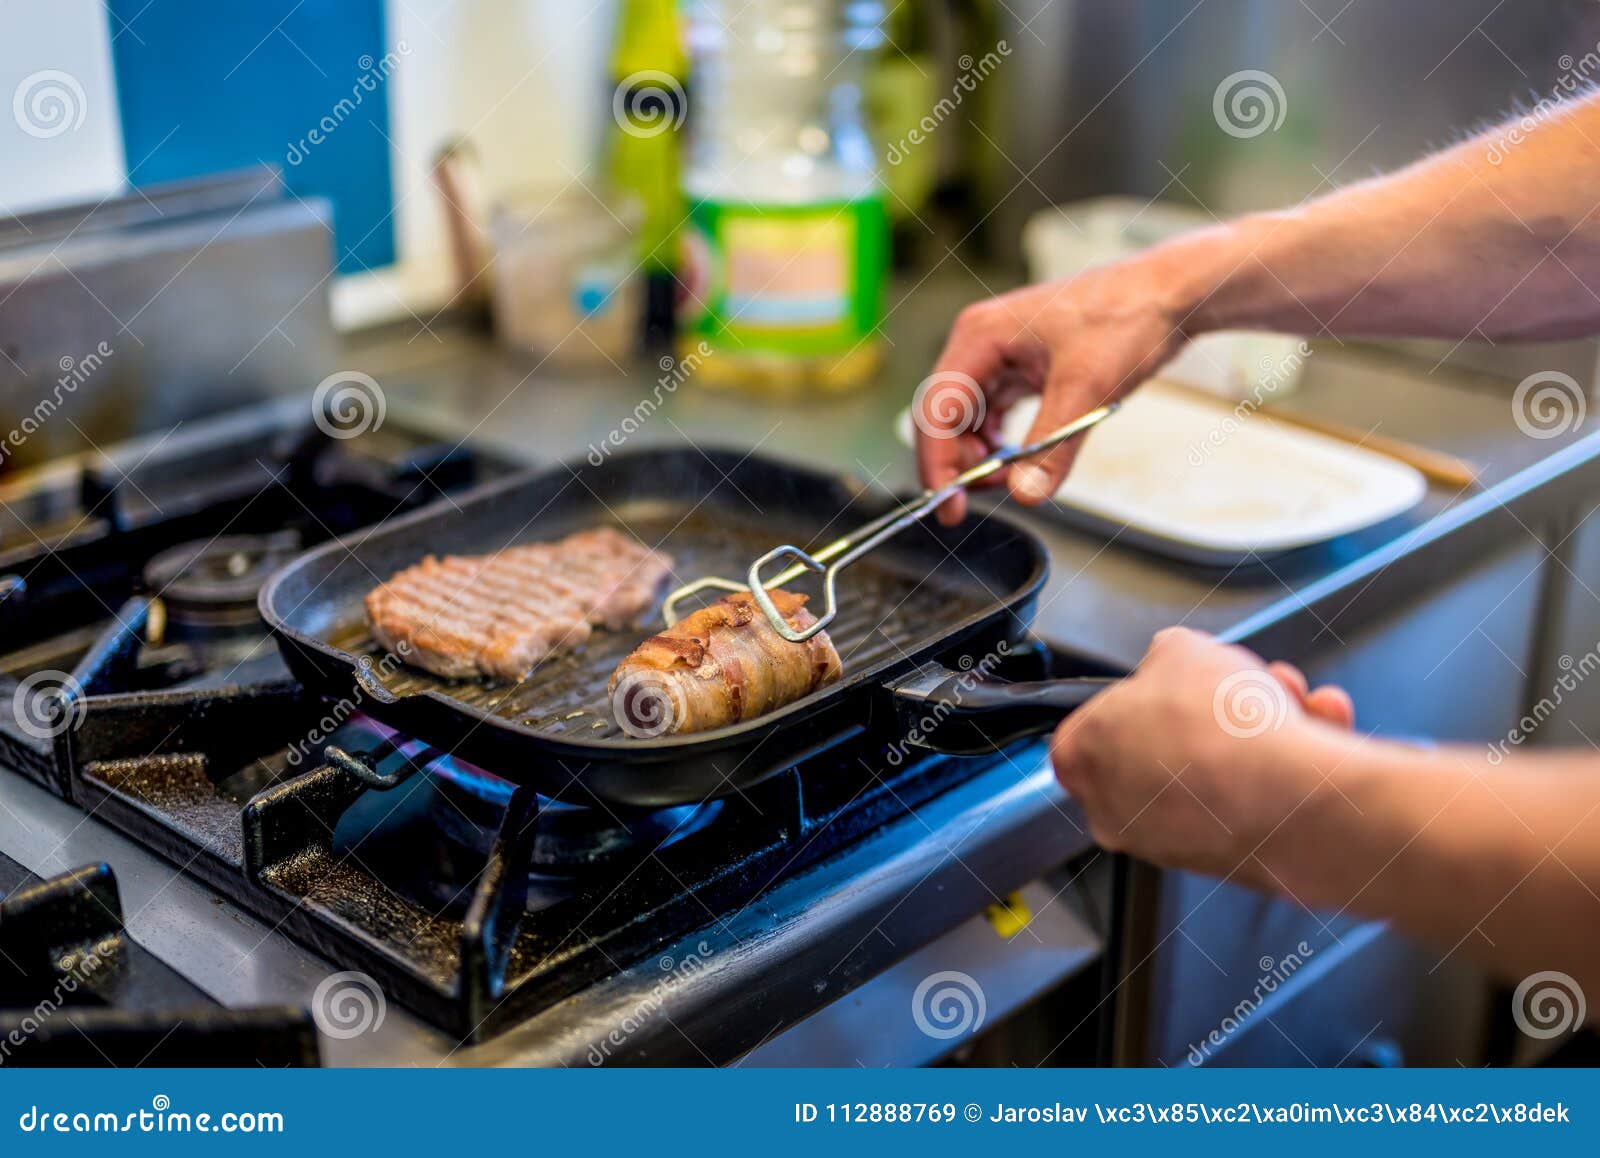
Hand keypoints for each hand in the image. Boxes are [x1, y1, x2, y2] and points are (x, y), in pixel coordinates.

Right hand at [914, 254, 1196, 523]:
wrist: (1169, 295)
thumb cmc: (1128, 317)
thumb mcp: (1087, 388)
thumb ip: (1052, 446)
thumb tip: (1026, 494)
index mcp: (980, 336)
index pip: (935, 410)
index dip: (937, 463)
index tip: (949, 505)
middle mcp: (981, 344)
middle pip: (944, 418)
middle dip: (960, 462)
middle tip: (991, 494)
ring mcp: (999, 356)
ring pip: (967, 421)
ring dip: (981, 456)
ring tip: (1012, 477)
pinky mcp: (1021, 369)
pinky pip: (993, 416)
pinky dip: (1001, 444)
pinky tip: (1019, 459)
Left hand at [1050, 627, 1353, 877]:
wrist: (1285, 798)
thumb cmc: (1217, 732)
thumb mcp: (1181, 648)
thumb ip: (1167, 654)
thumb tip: (1174, 660)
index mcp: (1081, 758)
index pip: (1092, 725)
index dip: (1138, 696)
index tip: (1169, 684)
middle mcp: (1115, 811)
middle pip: (1164, 744)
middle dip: (1214, 706)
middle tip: (1242, 683)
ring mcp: (1170, 842)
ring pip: (1217, 769)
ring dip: (1260, 728)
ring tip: (1289, 701)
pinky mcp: (1227, 861)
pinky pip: (1255, 800)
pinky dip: (1286, 765)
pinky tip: (1314, 730)